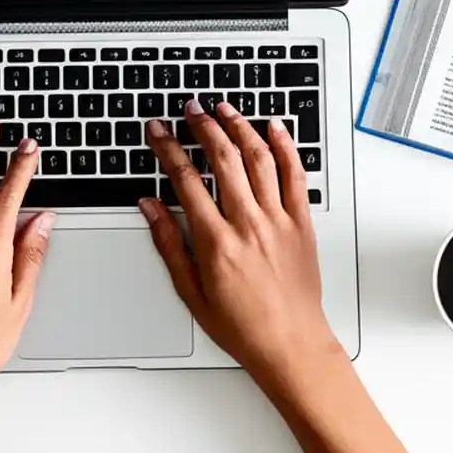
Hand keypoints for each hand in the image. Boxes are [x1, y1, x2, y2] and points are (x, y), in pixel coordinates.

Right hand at [140, 100, 341, 383]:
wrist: (291, 344)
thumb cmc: (243, 326)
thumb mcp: (191, 292)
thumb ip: (170, 244)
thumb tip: (150, 206)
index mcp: (217, 242)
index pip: (186, 180)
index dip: (168, 149)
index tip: (158, 131)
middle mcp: (249, 224)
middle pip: (223, 159)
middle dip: (203, 126)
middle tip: (191, 109)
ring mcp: (279, 221)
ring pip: (259, 159)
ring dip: (240, 128)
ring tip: (225, 109)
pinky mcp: (302, 223)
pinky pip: (296, 175)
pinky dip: (286, 147)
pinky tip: (275, 128)